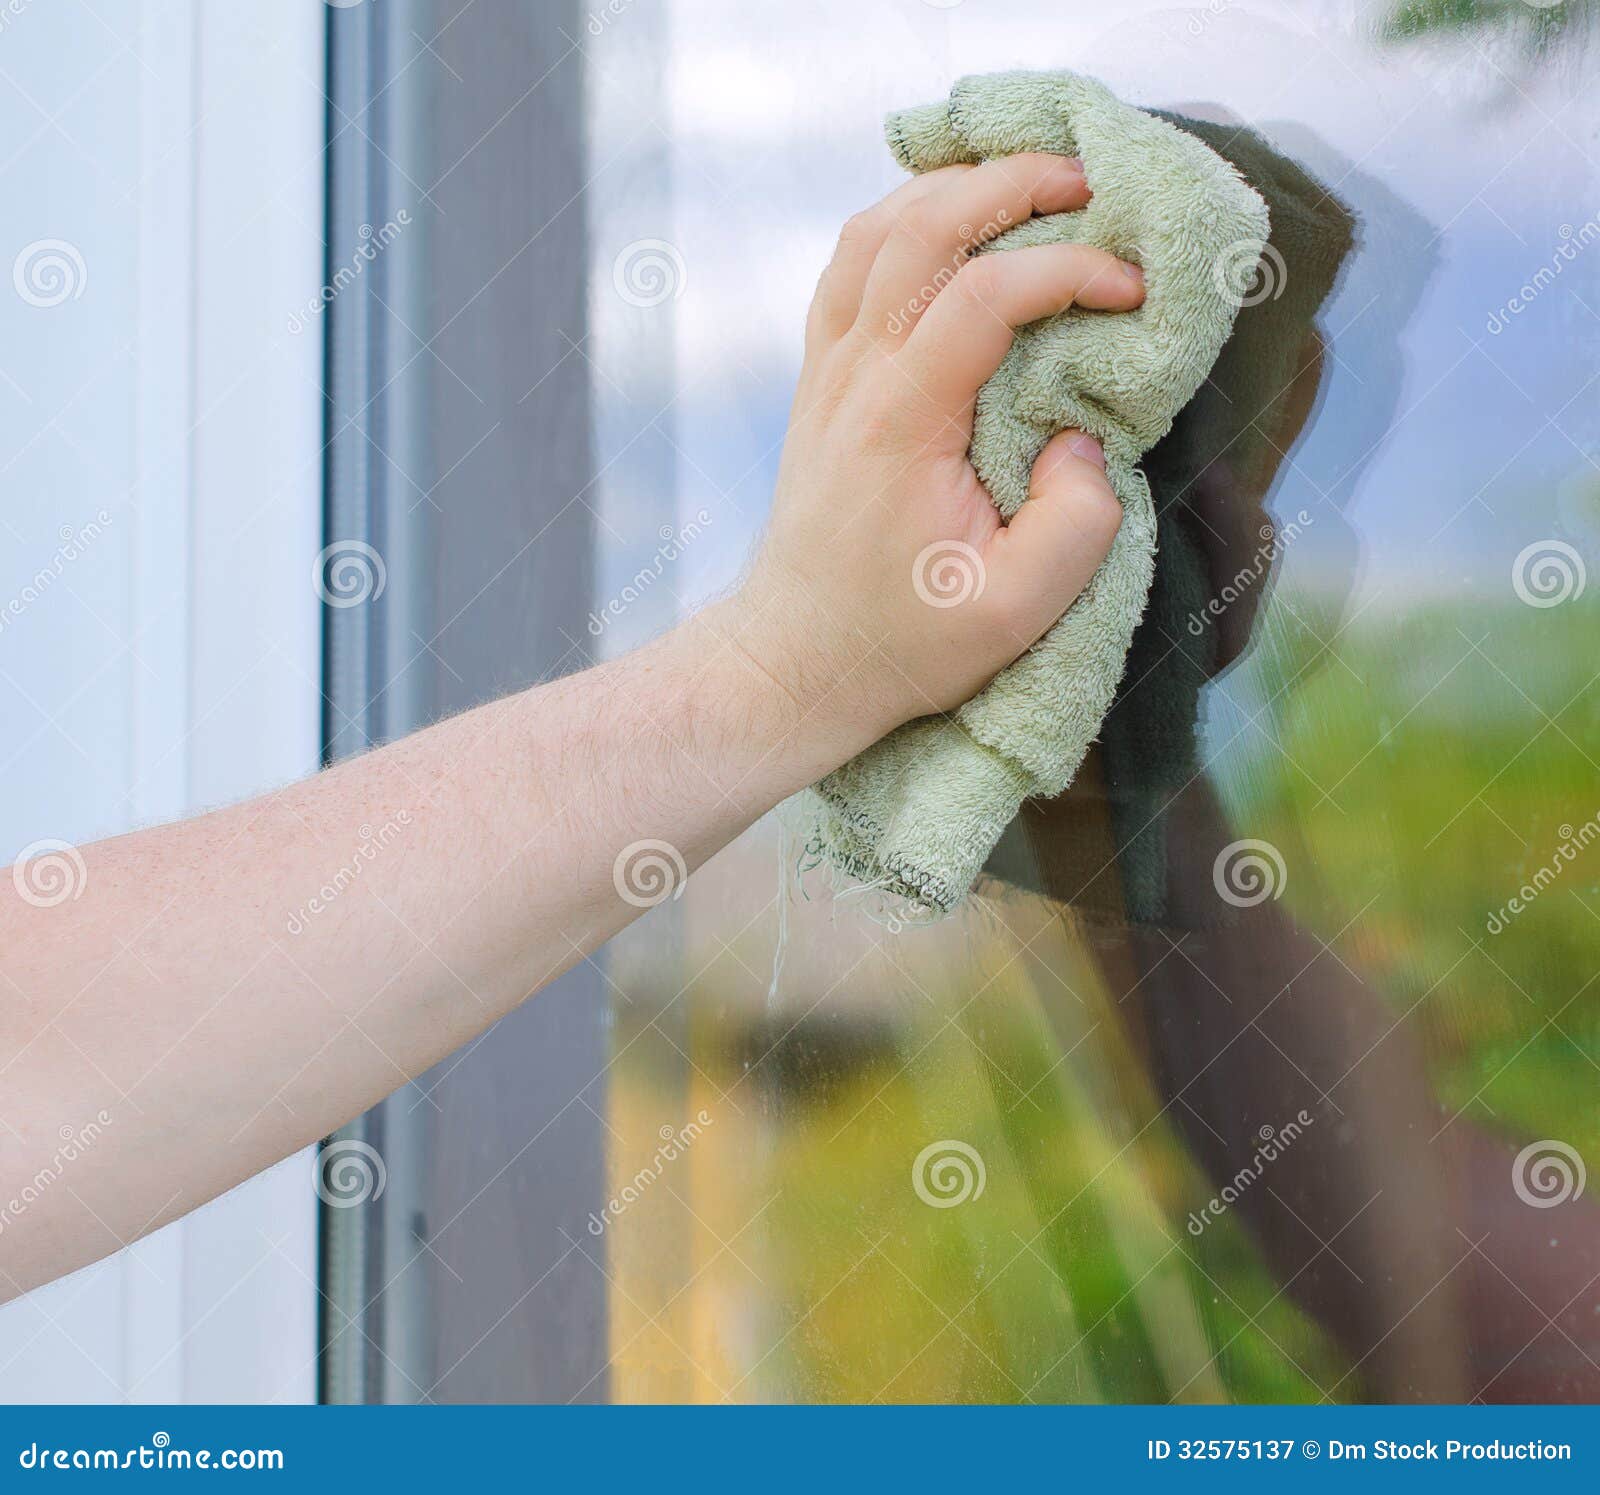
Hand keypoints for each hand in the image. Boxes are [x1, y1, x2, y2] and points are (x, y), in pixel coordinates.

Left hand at [731, 152, 1145, 754]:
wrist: (800, 658)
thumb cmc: (904, 640)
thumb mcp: (1015, 612)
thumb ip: (1076, 523)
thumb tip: (1083, 440)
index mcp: (901, 423)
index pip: (982, 295)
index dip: (1067, 270)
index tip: (1131, 290)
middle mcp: (853, 378)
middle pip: (919, 228)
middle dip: (1010, 186)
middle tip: (1089, 182)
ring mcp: (826, 371)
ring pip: (873, 231)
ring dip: (951, 191)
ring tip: (1027, 187)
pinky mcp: (821, 380)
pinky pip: (849, 266)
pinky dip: (902, 222)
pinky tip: (952, 226)